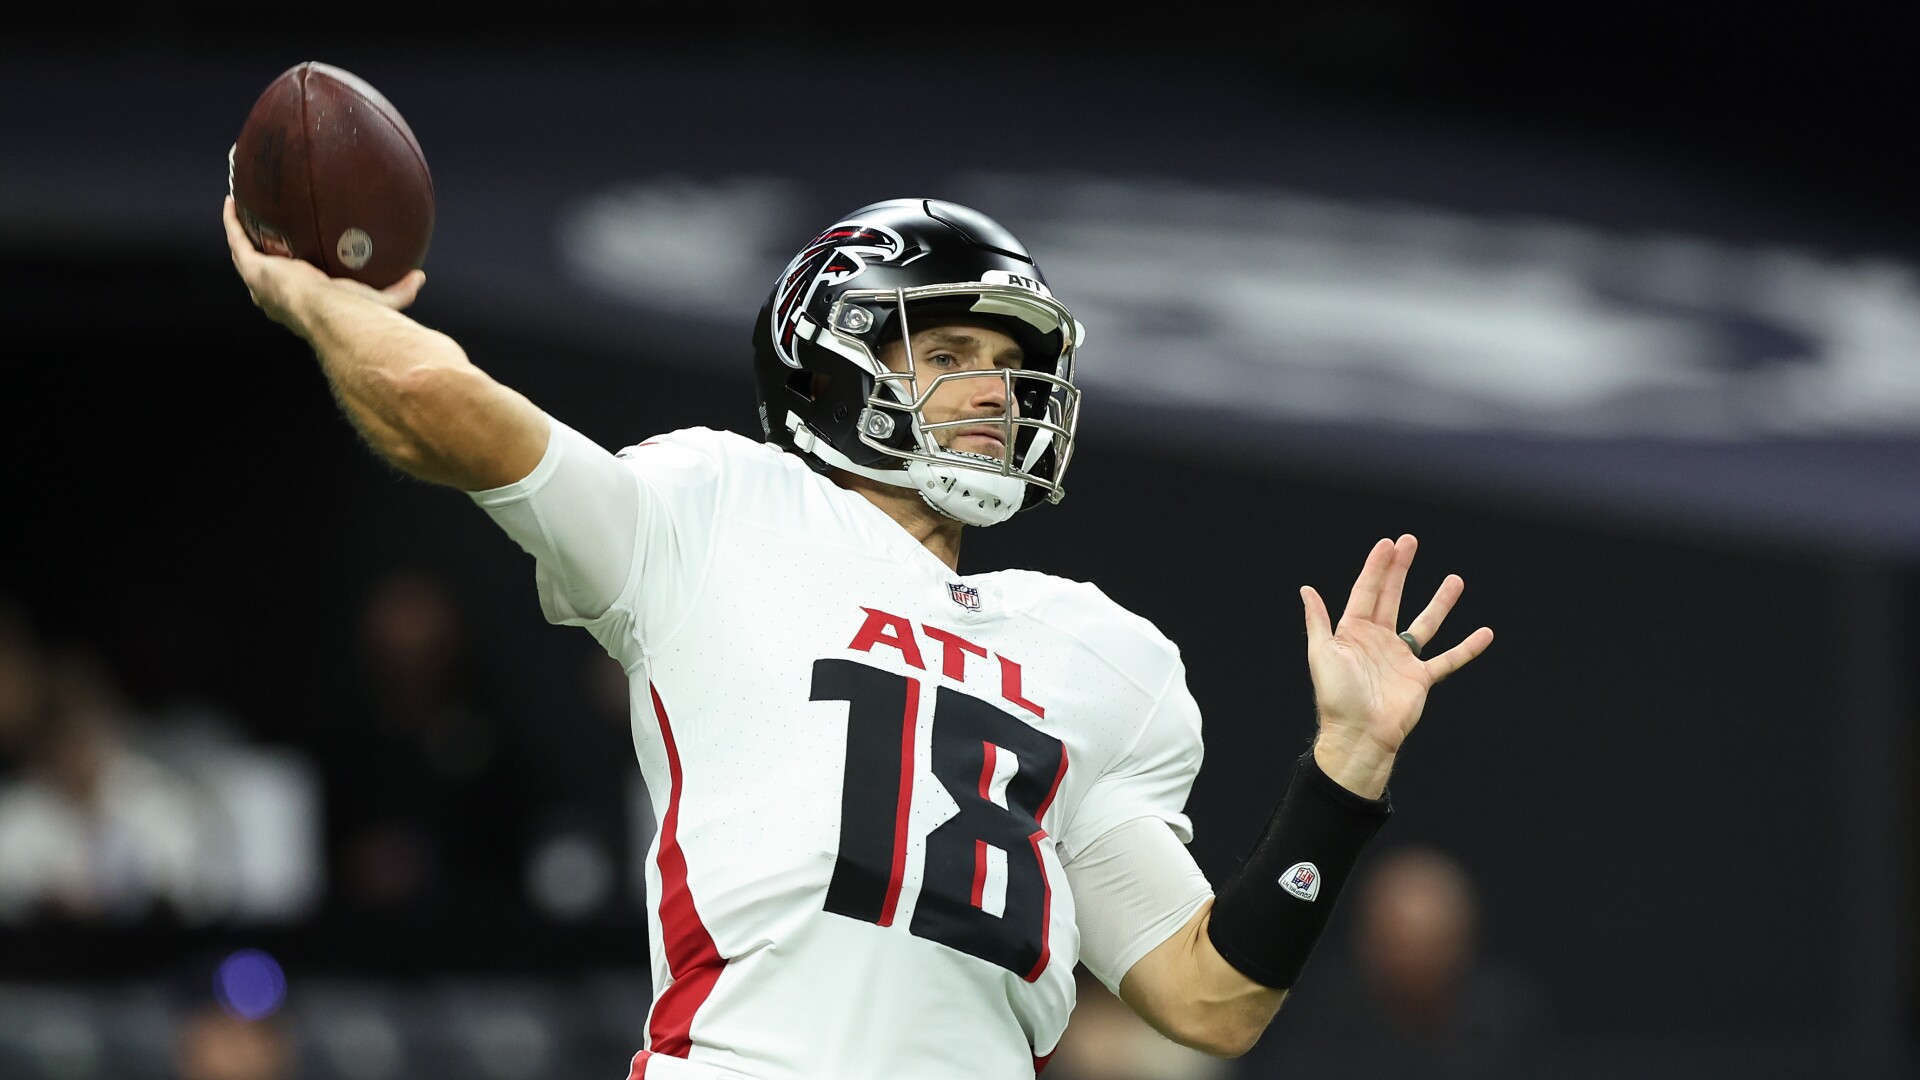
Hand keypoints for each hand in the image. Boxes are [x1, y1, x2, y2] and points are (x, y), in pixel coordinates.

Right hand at [222, 196, 424, 334]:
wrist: (331, 314)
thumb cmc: (355, 314)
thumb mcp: (379, 300)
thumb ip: (399, 291)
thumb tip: (419, 277)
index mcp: (300, 306)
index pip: (292, 289)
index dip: (289, 274)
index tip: (294, 259)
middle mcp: (273, 296)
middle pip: (262, 269)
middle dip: (260, 250)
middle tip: (264, 229)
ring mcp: (259, 282)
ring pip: (244, 251)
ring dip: (242, 230)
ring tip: (241, 207)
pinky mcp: (252, 268)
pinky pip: (237, 238)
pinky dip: (233, 219)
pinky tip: (234, 199)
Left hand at [1300, 535, 1492, 797]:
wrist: (1359, 736)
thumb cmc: (1336, 697)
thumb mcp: (1321, 653)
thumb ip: (1318, 621)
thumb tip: (1306, 589)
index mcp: (1353, 632)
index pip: (1367, 591)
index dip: (1377, 567)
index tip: (1388, 543)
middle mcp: (1378, 640)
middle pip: (1392, 597)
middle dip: (1401, 569)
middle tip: (1411, 541)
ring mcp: (1401, 658)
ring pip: (1425, 623)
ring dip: (1439, 602)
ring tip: (1455, 579)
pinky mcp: (1421, 678)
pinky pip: (1449, 659)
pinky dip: (1467, 647)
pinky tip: (1485, 633)